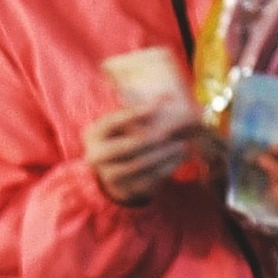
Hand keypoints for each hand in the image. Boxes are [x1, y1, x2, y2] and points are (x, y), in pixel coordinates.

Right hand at [81, 92, 209, 202]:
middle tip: (174, 130)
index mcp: (94, 133)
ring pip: (140, 164)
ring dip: (164, 154)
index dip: (135, 113)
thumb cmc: (122, 142)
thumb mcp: (119, 127)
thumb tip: (160, 88)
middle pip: (127, 145)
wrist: (113, 178)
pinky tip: (181, 158)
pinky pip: (149, 180)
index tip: (158, 104)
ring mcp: (109, 175)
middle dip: (154, 137)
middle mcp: (97, 154)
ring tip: (183, 145)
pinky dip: (167, 168)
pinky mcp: (125, 189)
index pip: (113, 121)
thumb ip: (133, 112)